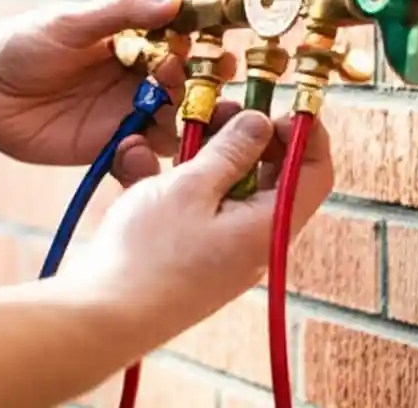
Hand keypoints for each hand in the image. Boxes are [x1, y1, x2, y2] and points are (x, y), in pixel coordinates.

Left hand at [0, 0, 233, 181]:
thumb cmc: (22, 44)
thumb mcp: (72, 22)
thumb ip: (122, 12)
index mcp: (134, 44)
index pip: (182, 49)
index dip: (203, 54)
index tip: (219, 58)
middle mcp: (136, 80)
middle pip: (186, 90)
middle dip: (199, 93)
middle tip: (200, 95)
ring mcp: (124, 115)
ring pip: (171, 125)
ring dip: (182, 127)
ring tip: (178, 124)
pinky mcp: (108, 147)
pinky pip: (141, 156)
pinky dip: (149, 157)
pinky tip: (138, 148)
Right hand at [60, 109, 333, 332]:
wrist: (103, 314)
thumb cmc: (147, 255)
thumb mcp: (190, 188)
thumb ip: (230, 152)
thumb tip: (260, 123)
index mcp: (268, 228)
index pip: (314, 172)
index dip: (304, 132)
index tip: (277, 103)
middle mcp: (254, 241)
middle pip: (271, 176)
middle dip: (246, 136)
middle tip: (218, 109)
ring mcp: (224, 249)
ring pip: (230, 188)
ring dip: (208, 156)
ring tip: (177, 134)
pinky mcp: (194, 253)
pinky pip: (202, 207)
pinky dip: (184, 182)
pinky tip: (147, 166)